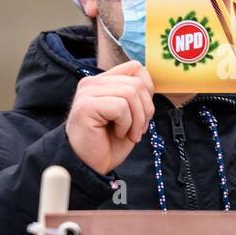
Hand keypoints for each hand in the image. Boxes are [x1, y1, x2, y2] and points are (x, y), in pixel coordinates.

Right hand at [65, 60, 155, 174]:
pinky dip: (126, 124)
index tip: (143, 114)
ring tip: (128, 133)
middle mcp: (92, 83)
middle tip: (138, 130)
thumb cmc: (108, 143)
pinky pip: (120, 107)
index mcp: (102, 82)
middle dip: (145, 110)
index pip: (135, 68)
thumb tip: (150, 85)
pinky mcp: (86, 106)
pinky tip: (117, 134)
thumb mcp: (129, 115)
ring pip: (131, 93)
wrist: (89, 166)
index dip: (147, 90)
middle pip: (137, 82)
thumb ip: (136, 95)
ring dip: (136, 119)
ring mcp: (87, 92)